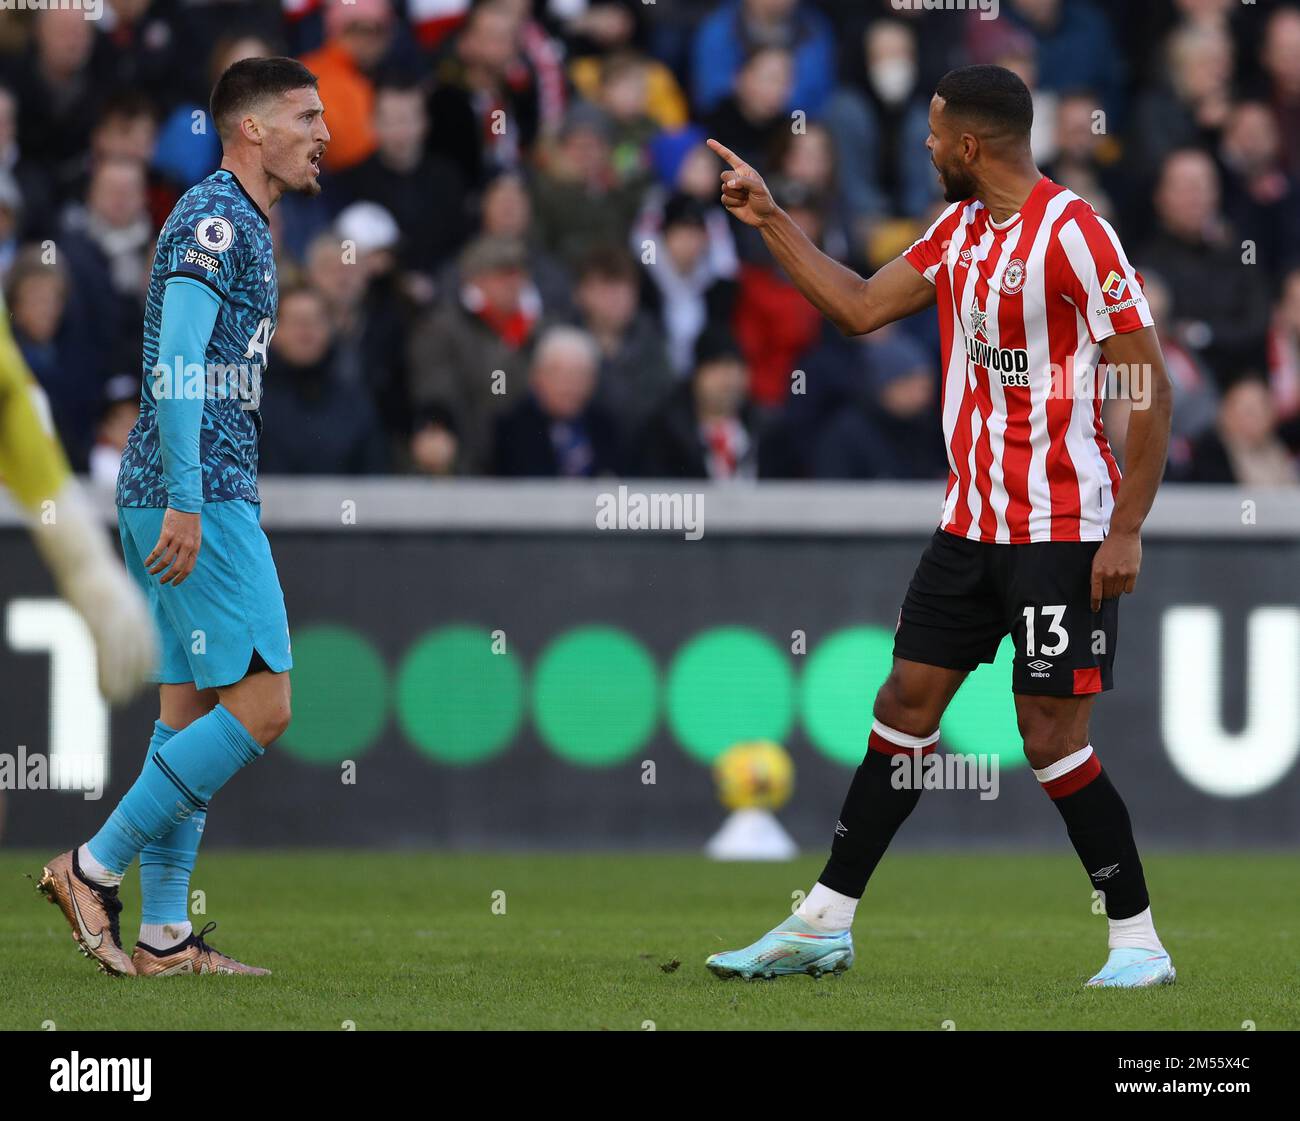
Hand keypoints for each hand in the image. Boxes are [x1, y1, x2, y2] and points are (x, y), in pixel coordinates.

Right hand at [59, 559, 157, 703]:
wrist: (85, 564)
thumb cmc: (103, 580)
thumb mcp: (125, 598)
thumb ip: (131, 617)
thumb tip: (133, 631)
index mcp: (141, 616)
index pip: (152, 650)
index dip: (148, 670)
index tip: (143, 684)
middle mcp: (133, 623)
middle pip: (141, 661)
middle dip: (135, 683)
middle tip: (128, 698)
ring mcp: (116, 625)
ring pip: (123, 665)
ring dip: (120, 686)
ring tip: (117, 701)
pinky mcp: (97, 627)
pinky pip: (105, 660)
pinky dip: (105, 679)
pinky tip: (102, 691)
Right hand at [146, 507, 201, 584]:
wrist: (186, 505)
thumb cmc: (190, 521)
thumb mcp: (195, 536)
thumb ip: (190, 548)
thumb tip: (184, 560)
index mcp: (195, 548)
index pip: (189, 568)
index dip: (181, 578)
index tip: (174, 583)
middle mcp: (187, 546)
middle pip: (177, 568)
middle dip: (168, 577)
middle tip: (161, 581)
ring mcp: (177, 541)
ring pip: (166, 561)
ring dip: (157, 569)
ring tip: (151, 572)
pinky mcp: (167, 535)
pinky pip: (157, 551)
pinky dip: (151, 559)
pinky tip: (147, 562)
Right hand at [707, 139, 776, 227]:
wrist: (763, 217)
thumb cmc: (764, 200)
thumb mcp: (758, 187)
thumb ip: (743, 182)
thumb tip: (728, 185)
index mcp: (743, 170)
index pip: (729, 157)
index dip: (719, 149)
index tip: (709, 141)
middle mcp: (736, 178)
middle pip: (724, 175)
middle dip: (733, 183)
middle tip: (745, 190)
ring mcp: (731, 190)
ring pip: (724, 188)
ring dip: (736, 195)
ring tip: (746, 199)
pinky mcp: (728, 201)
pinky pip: (724, 199)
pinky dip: (734, 203)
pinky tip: (742, 205)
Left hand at [1090, 531, 1140, 611]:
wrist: (1123, 533)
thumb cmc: (1109, 546)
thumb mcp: (1097, 559)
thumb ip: (1097, 574)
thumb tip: (1098, 589)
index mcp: (1097, 571)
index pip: (1096, 593)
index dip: (1095, 603)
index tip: (1095, 609)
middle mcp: (1109, 574)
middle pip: (1108, 594)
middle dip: (1107, 595)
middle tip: (1108, 591)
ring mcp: (1121, 574)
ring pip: (1118, 592)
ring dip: (1116, 591)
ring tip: (1116, 582)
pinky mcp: (1133, 572)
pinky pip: (1129, 589)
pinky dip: (1126, 588)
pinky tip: (1125, 581)